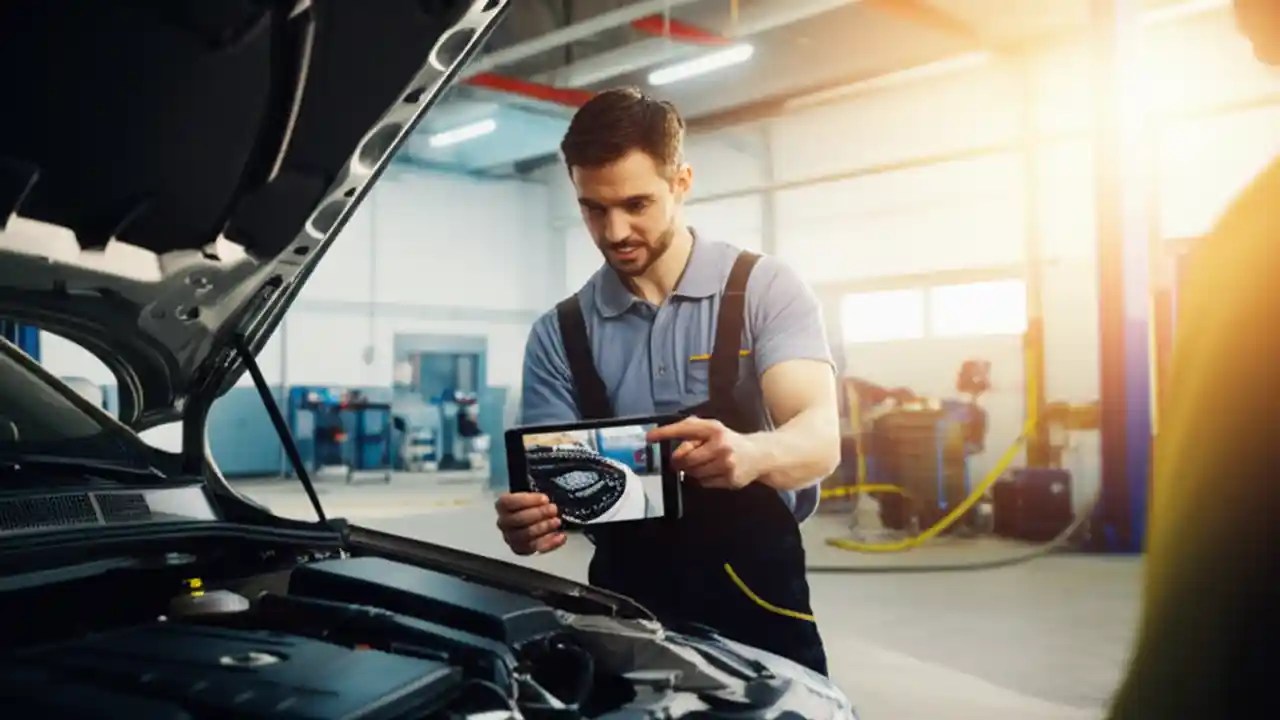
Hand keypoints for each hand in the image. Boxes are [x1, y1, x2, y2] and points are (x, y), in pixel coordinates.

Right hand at [495, 492, 566, 554]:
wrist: (533, 518)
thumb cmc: (532, 505)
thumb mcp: (533, 496)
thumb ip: (537, 498)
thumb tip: (547, 501)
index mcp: (502, 506)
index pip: (508, 502)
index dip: (527, 500)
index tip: (544, 499)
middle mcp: (503, 523)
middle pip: (519, 519)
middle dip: (539, 514)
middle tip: (553, 509)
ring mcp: (511, 538)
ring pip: (526, 535)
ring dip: (544, 528)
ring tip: (557, 521)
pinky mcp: (521, 550)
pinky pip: (536, 548)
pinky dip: (550, 543)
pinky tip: (561, 536)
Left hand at [647, 416, 763, 489]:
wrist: (759, 455)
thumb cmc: (729, 441)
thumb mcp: (712, 430)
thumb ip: (692, 431)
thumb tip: (669, 442)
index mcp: (714, 429)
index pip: (685, 429)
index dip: (665, 433)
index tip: (650, 437)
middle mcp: (721, 445)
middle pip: (685, 459)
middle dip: (679, 461)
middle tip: (679, 462)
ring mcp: (727, 464)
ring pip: (693, 473)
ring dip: (691, 471)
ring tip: (702, 464)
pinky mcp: (730, 480)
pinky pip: (704, 483)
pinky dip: (703, 480)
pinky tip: (713, 472)